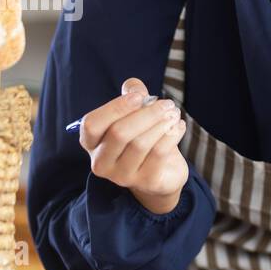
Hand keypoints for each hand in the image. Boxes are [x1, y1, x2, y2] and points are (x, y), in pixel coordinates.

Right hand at [79, 77, 187, 213]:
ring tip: (174, 114)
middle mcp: (101, 162)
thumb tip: (134, 87)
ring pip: (140, 144)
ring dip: (161, 123)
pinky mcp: (146, 182)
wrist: (161, 174)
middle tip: (167, 104)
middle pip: (119, 133)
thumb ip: (131, 96)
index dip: (116, 107)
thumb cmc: (142, 138)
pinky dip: (172, 136)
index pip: (92, 124)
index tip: (139, 96)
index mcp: (91, 143)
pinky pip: (159, 154)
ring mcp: (122, 176)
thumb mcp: (134, 115)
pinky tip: (179, 126)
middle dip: (147, 114)